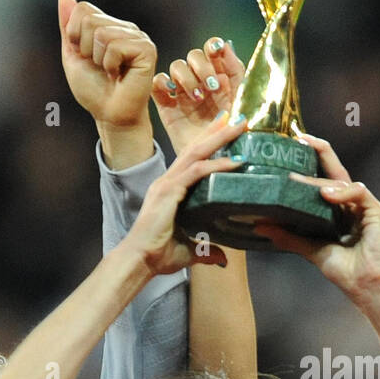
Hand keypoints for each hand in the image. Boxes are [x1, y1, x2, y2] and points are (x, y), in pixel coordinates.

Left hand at [58, 0, 155, 164]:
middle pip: (90, 19)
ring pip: (102, 32)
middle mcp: (126, 28)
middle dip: (86, 48)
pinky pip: (115, 46)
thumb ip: (68, 27)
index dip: (74, 34)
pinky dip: (110, 64)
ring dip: (98, 58)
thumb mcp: (73, 55)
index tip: (85, 55)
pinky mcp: (147, 50)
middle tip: (99, 67)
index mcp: (110, 26)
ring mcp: (138, 38)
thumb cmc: (94, 90)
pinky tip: (120, 74)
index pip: (83, 8)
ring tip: (110, 71)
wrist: (110, 114)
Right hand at [121, 115, 246, 275]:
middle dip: (216, 131)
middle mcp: (168, 181)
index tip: (225, 128)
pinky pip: (197, 172)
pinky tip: (236, 161)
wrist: (140, 260)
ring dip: (219, 138)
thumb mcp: (190, 250)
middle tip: (237, 117)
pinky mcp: (169, 191)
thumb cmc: (158, 255)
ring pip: (196, 152)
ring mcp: (167, 184)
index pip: (192, 159)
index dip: (209, 143)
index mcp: (170, 189)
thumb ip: (207, 250)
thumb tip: (223, 259)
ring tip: (239, 125)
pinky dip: (217, 164)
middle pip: (195, 148)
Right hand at [152, 38, 244, 155]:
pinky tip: (173, 93)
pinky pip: (158, 84)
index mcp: (222, 78)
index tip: (217, 51)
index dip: (213, 46)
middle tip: (212, 87)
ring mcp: (183, 93)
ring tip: (197, 97)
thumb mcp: (242, 103)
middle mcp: (202, 82)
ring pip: (177, 66)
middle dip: (202, 66)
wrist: (216, 165)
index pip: (213, 50)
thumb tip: (226, 44)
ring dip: (187, 77)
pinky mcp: (167, 106)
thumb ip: (237, 73)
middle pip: (194, 56)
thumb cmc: (234, 138)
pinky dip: (163, 83)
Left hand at [254, 136, 379, 306]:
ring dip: (320, 177)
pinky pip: (359, 191)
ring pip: (342, 180)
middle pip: (333, 170)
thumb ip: (289, 236)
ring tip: (296, 178)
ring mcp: (365, 205)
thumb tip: (259, 225)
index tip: (293, 140)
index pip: (323, 176)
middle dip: (315, 153)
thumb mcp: (310, 250)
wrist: (365, 288)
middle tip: (295, 142)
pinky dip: (343, 191)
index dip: (311, 157)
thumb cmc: (344, 271)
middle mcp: (352, 203)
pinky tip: (326, 194)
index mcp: (338, 208)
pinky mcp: (376, 211)